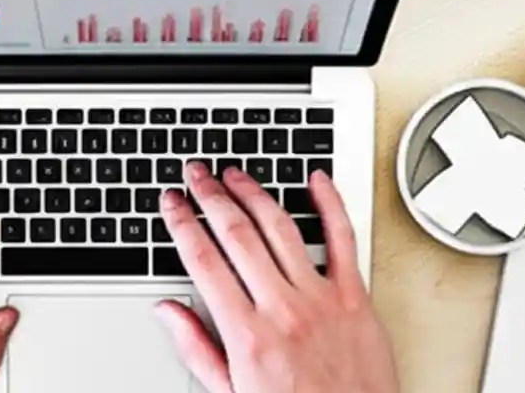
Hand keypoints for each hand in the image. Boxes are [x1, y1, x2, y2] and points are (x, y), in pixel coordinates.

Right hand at [157, 165, 398, 392]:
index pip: (203, 261)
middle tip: (197, 174)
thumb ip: (197, 349)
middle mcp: (283, 310)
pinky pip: (343, 239)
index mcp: (247, 336)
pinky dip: (330, 204)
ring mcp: (322, 300)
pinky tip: (317, 181)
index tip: (172, 203)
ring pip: (280, 228)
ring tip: (235, 174)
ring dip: (253, 193)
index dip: (182, 223)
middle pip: (236, 234)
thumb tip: (167, 311)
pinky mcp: (356, 299)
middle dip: (210, 196)